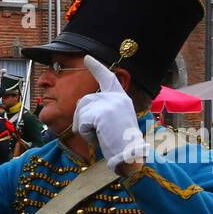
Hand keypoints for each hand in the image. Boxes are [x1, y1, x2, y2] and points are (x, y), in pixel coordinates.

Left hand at [74, 55, 147, 171]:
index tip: (87, 58)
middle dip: (80, 118)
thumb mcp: (113, 121)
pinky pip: (81, 122)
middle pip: (84, 101)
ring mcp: (110, 103)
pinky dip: (85, 134)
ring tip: (99, 136)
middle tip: (93, 133)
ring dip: (83, 127)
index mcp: (121, 98)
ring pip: (81, 111)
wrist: (132, 155)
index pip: (107, 78)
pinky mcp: (102, 113)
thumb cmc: (122, 144)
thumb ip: (102, 111)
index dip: (97, 67)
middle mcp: (116, 97)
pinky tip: (99, 139)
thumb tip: (82, 109)